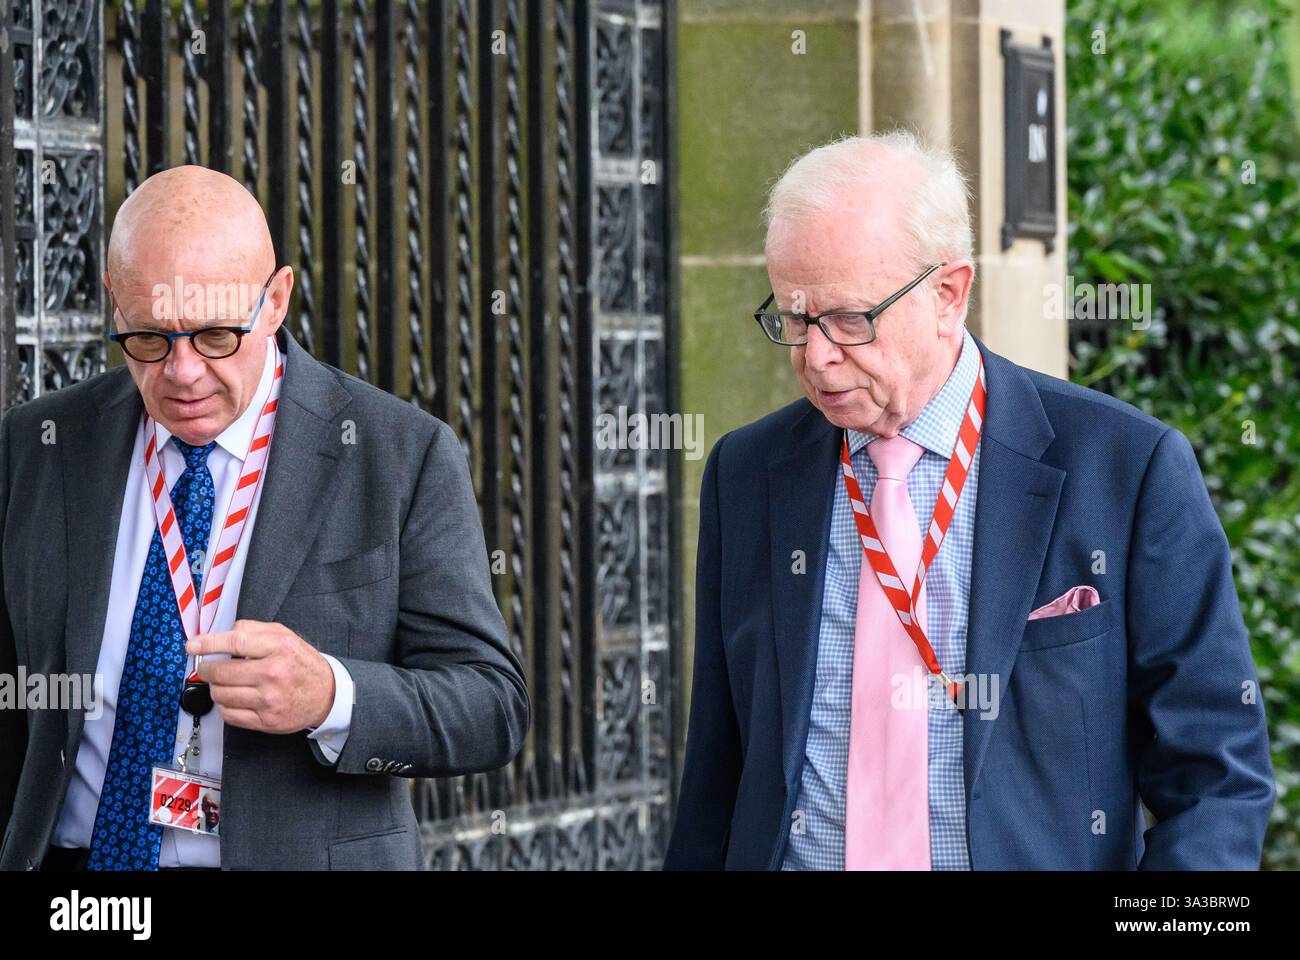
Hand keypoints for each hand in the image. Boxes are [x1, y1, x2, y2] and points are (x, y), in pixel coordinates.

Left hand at [187, 619, 335, 732]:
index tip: (192, 645)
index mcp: (279, 648)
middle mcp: (274, 674)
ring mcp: (269, 699)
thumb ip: (254, 629)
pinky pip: (229, 715)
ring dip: (216, 688)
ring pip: (221, 694)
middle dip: (207, 669)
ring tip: (225, 683)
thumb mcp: (286, 636)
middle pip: (222, 672)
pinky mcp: (266, 720)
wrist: (327, 695)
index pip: (235, 642)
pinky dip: (225, 706)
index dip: (208, 643)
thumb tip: (223, 633)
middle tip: (207, 667)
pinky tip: (234, 698)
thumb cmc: (302, 664)